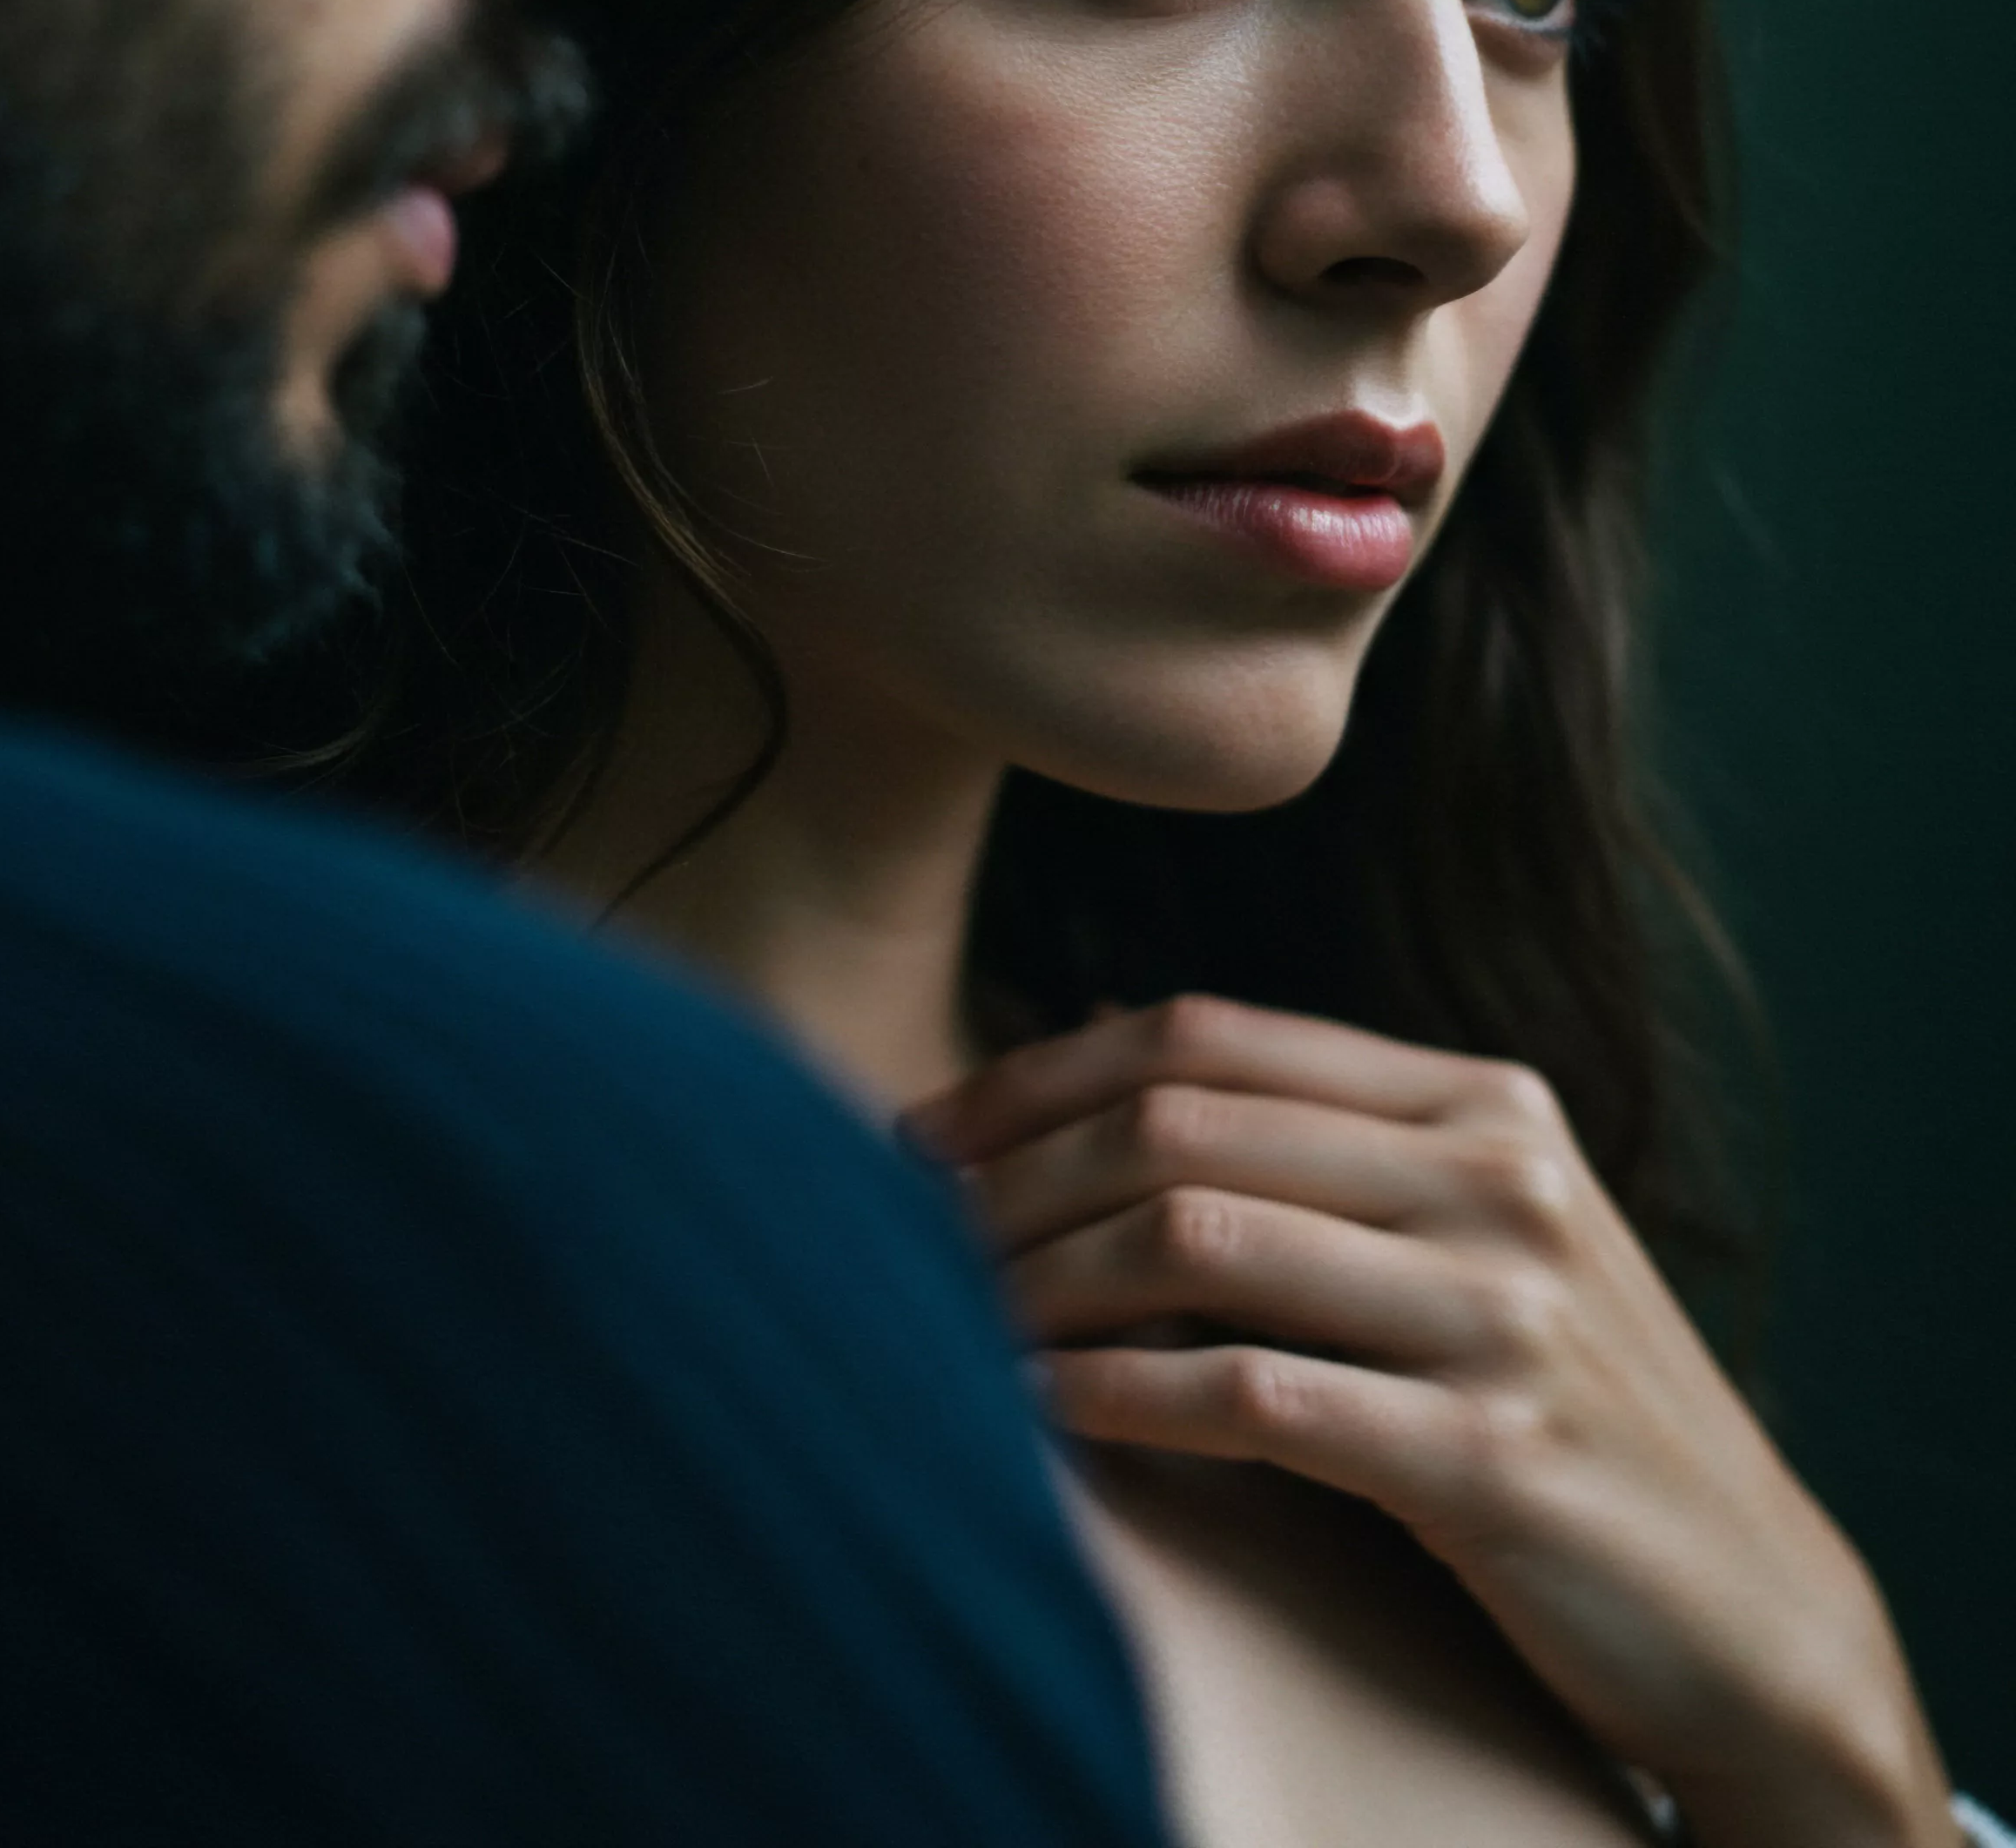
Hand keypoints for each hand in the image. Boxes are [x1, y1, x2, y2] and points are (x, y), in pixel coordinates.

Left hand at [909, 996, 1956, 1847]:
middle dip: (1012, 1174)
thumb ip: (1327, 1153)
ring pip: (1198, 1241)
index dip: (1037, 1073)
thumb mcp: (1479, 1239)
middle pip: (1182, 1121)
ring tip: (942, 1320)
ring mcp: (1504, 1315)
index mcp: (1484, 1099)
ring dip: (1041, 1280)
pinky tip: (1037, 1409)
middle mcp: (1498, 1179)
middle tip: (893, 1231)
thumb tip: (1100, 1073)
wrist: (1752, 1611)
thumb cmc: (1568, 1416)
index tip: (919, 1133)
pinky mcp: (1494, 1460)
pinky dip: (1119, 1395)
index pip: (1205, 1033)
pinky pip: (1255, 1398)